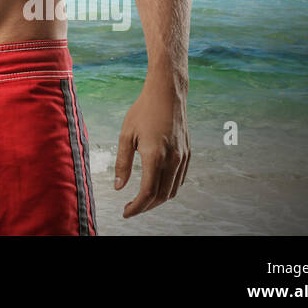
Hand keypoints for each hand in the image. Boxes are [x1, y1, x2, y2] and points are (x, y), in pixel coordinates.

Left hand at [114, 80, 189, 217]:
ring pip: (172, 190)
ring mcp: (183, 157)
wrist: (167, 94)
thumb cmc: (143, 111)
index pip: (147, 193)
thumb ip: (123, 162)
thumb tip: (119, 187)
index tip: (125, 212)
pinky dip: (168, 188)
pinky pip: (180, 179)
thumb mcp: (126, 134)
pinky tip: (156, 186)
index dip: (136, 207)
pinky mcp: (188, 153)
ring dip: (157, 200)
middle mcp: (172, 160)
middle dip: (145, 207)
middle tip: (131, 208)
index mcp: (155, 156)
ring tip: (141, 200)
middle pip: (161, 196)